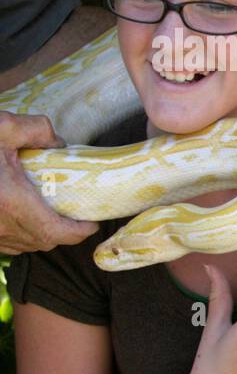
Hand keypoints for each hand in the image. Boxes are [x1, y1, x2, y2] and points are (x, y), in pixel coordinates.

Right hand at [0, 112, 98, 254]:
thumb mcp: (1, 128)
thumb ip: (36, 130)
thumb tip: (58, 142)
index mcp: (11, 204)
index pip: (57, 233)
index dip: (80, 231)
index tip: (92, 221)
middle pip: (43, 242)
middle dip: (63, 233)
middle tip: (75, 215)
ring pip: (23, 245)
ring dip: (40, 235)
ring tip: (50, 214)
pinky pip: (3, 243)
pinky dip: (17, 235)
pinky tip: (19, 215)